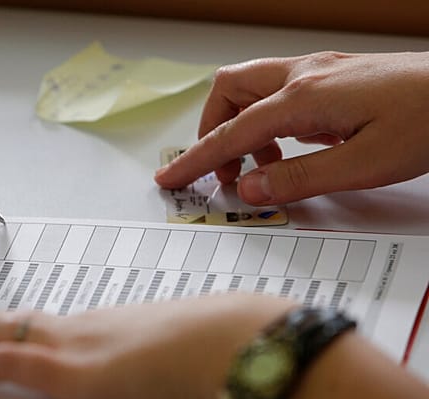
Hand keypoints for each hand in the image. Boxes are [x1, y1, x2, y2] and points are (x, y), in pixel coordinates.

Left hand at [0, 295, 293, 398]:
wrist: (249, 343)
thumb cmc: (226, 349)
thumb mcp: (179, 360)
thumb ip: (157, 366)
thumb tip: (160, 377)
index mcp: (103, 327)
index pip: (34, 324)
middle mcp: (82, 328)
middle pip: (3, 320)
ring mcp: (78, 346)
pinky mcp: (80, 374)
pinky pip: (9, 365)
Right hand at [154, 52, 428, 204]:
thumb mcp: (365, 164)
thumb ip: (300, 178)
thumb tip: (249, 189)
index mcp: (304, 97)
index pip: (231, 132)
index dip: (196, 159)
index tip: (170, 177)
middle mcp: (305, 75)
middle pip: (229, 91)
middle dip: (212, 130)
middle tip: (219, 171)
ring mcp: (319, 71)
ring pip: (252, 87)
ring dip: (241, 125)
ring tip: (261, 166)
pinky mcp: (334, 76)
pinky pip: (279, 93)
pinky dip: (269, 122)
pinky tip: (294, 147)